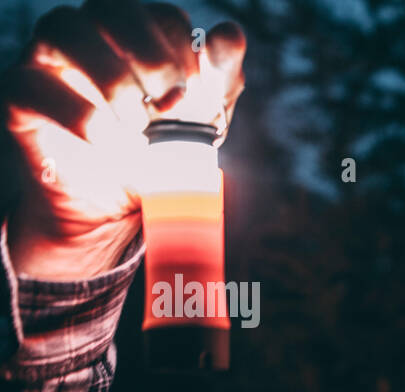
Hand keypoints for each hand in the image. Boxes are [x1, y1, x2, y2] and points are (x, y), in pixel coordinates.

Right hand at [4, 0, 245, 278]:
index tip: (195, 91)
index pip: (159, 14)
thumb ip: (219, 77)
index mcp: (135, 35)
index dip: (183, 49)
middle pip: (108, 7)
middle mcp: (88, 36)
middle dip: (148, 52)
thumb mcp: (202, 120)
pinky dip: (81, 115)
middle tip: (170, 101)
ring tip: (140, 125)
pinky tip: (112, 144)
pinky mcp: (21, 99)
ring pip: (62, 29)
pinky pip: (34, 86)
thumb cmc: (160, 153)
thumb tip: (230, 33)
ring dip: (112, 76)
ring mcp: (48, 62)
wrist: (119, 207)